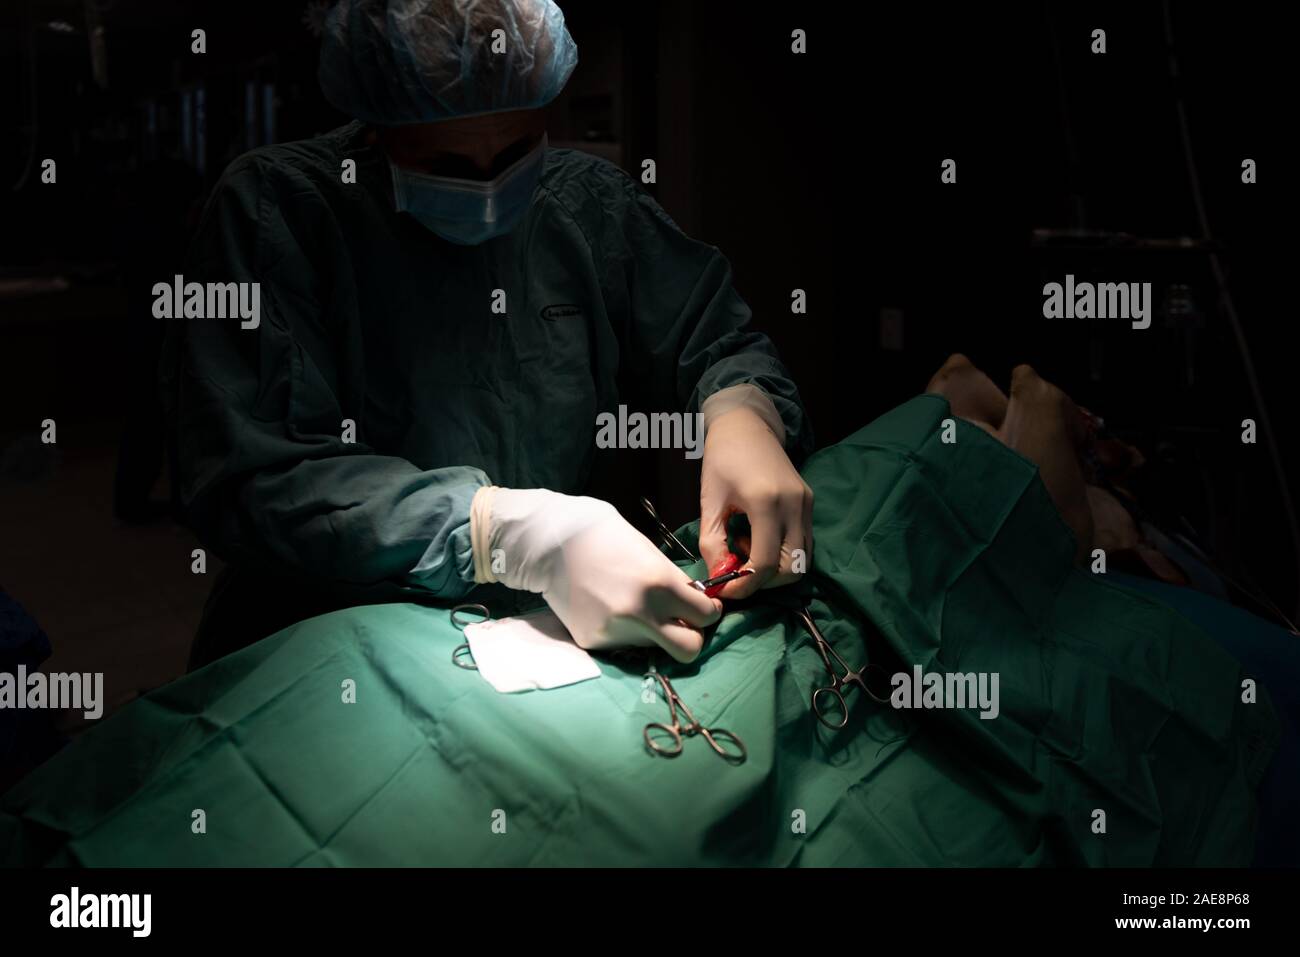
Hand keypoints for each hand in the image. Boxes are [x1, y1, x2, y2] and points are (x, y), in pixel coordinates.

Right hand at [481, 488, 719, 661]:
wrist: (551, 544)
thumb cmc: (606, 537)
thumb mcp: (651, 554)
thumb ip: (675, 583)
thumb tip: (695, 604)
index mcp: (658, 585)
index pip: (706, 616)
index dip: (709, 611)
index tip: (703, 607)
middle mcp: (639, 615)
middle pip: (689, 650)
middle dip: (692, 637)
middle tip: (682, 622)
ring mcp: (614, 632)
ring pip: (654, 646)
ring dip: (654, 631)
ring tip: (631, 604)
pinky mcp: (594, 642)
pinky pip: (624, 643)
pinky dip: (624, 630)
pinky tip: (607, 607)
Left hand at [699, 407, 812, 598]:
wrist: (746, 426)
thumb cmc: (722, 459)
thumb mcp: (710, 502)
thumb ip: (712, 543)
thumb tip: (719, 579)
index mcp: (766, 502)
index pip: (766, 564)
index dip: (744, 586)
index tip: (724, 589)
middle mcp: (794, 505)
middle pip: (791, 569)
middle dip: (763, 582)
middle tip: (736, 572)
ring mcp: (806, 504)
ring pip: (802, 560)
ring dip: (775, 569)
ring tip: (746, 550)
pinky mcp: (809, 503)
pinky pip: (804, 544)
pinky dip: (783, 553)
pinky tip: (758, 539)